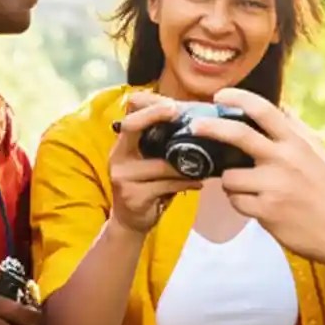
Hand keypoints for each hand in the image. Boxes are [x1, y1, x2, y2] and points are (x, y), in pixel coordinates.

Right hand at [108, 92, 202, 233]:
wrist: (131, 221)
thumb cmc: (147, 185)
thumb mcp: (149, 161)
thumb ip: (163, 144)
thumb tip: (199, 123)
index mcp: (123, 144)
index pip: (129, 116)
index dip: (148, 105)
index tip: (171, 102)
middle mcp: (118, 157)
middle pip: (133, 127)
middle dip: (155, 115)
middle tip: (177, 110)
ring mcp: (123, 177)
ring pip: (161, 164)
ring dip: (186, 163)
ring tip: (206, 160)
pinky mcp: (134, 197)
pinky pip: (167, 185)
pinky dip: (186, 183)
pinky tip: (199, 182)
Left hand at [188, 88, 324, 263]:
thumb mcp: (319, 154)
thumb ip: (297, 131)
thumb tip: (281, 108)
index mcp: (296, 143)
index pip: (263, 110)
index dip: (238, 98)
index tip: (220, 96)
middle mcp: (284, 160)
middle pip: (237, 134)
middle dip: (210, 127)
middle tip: (195, 126)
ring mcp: (274, 186)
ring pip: (229, 176)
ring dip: (231, 181)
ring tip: (248, 188)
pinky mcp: (266, 211)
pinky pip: (236, 201)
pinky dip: (240, 202)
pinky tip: (257, 205)